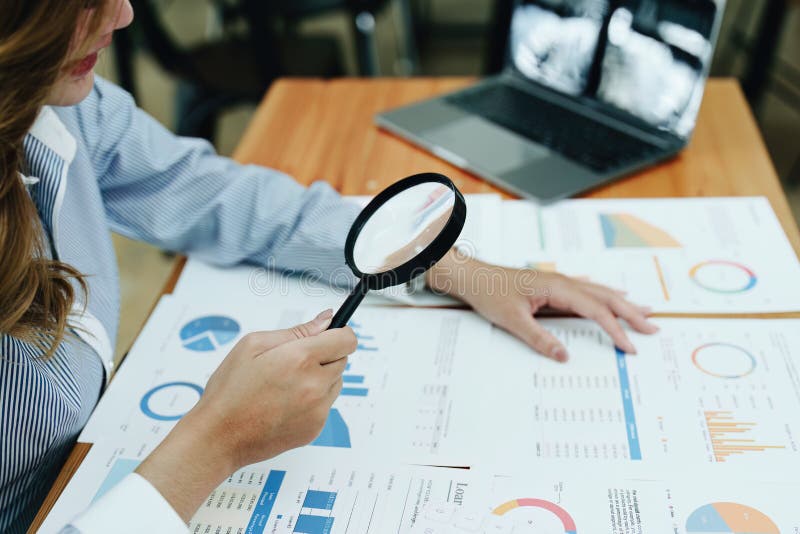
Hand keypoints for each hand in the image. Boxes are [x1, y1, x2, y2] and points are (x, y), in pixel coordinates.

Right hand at [136, 310, 356, 520]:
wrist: (219, 437)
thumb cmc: (230, 390)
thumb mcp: (253, 345)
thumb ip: (297, 330)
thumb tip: (326, 319)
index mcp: (301, 359)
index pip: (347, 340)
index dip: (339, 333)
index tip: (328, 334)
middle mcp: (315, 385)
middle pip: (342, 360)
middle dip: (325, 355)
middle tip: (294, 362)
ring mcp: (318, 410)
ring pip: (336, 383)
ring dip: (320, 378)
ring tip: (286, 384)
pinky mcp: (315, 428)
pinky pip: (325, 405)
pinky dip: (313, 401)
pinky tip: (285, 403)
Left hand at [427, 252, 657, 361]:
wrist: (473, 276)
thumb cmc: (489, 294)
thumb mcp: (512, 320)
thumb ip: (538, 338)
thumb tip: (563, 356)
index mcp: (557, 287)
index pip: (594, 310)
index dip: (614, 329)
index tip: (629, 346)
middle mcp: (562, 281)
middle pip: (604, 298)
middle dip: (630, 314)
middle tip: (653, 328)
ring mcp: (558, 282)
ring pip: (598, 292)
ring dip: (621, 303)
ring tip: (644, 311)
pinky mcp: (551, 285)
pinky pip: (586, 290)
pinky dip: (603, 295)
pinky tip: (612, 294)